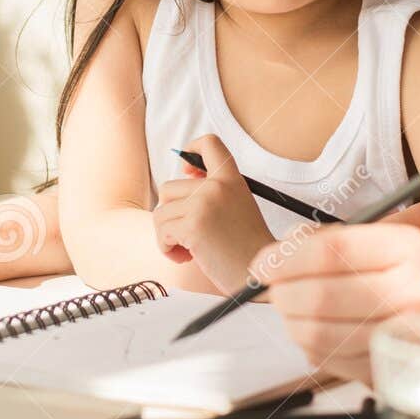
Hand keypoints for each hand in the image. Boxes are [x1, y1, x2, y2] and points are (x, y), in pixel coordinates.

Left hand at [152, 135, 274, 293]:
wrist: (258, 274)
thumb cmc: (246, 249)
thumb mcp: (237, 207)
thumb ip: (214, 191)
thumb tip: (184, 174)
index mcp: (232, 179)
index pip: (210, 144)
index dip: (190, 151)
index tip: (186, 170)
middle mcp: (217, 186)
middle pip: (168, 188)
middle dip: (171, 215)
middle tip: (189, 236)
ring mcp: (204, 204)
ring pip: (160, 212)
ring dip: (167, 235)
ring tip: (188, 250)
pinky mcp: (193, 225)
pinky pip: (161, 232)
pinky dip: (167, 248)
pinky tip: (185, 258)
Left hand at [251, 222, 419, 384]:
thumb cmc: (405, 278)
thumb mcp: (377, 244)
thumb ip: (325, 241)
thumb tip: (271, 260)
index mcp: (408, 248)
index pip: (330, 251)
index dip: (283, 259)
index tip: (259, 265)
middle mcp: (416, 291)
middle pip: (319, 295)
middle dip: (282, 295)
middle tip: (274, 293)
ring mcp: (409, 337)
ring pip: (319, 333)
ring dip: (292, 324)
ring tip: (293, 313)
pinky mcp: (396, 371)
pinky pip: (332, 361)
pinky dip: (313, 348)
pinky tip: (320, 333)